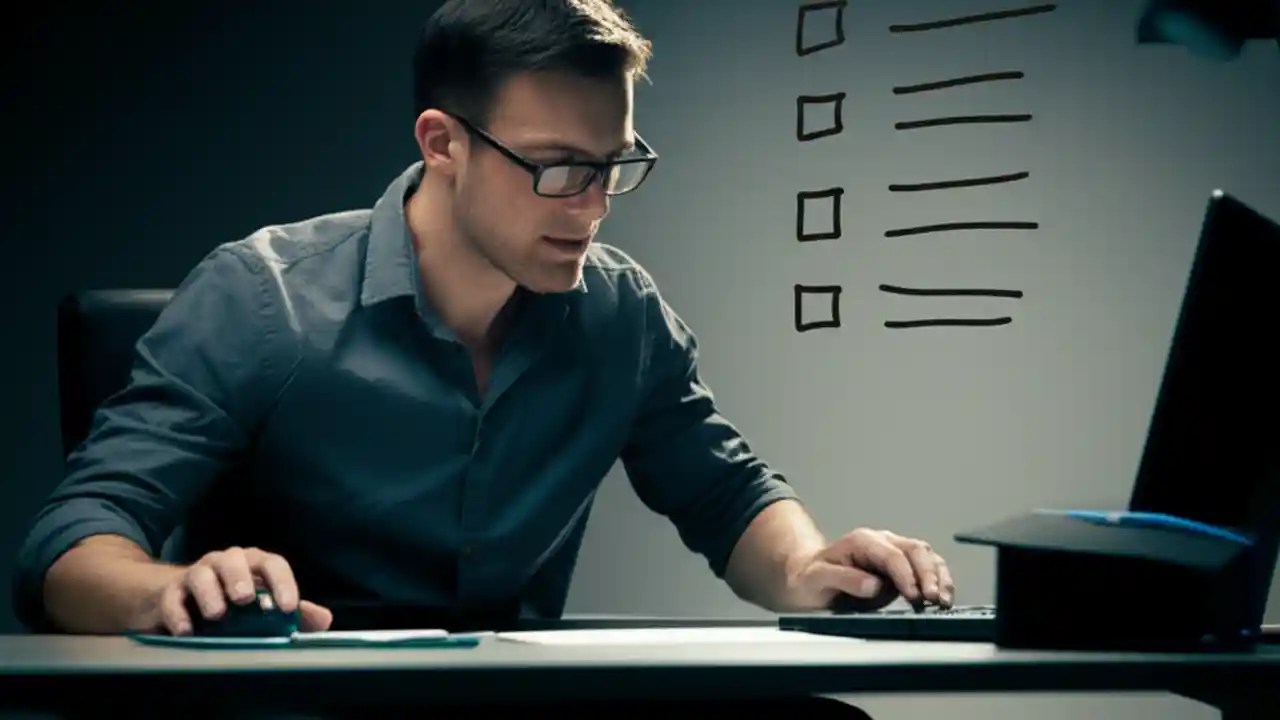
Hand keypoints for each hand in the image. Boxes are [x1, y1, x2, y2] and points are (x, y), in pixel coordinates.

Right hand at [132, 546, 332, 634]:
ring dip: (209, 593)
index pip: (272, 564)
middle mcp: (225, 564)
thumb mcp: (264, 608)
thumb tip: (323, 619)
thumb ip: (296, 614)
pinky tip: (186, 631)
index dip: (282, 583)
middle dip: (239, 577)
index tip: (288, 608)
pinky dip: (177, 614)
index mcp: (253, 565)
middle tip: (245, 599)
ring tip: (217, 615)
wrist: (179, 601)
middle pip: (233, 560)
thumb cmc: (233, 604)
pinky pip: (171, 599)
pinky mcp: (168, 595)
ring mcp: (195, 576)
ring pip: (200, 574)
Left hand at [788, 528, 953, 611]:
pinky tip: (943, 597)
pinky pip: (927, 568)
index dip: (906, 575)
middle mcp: (881, 542)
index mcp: (862, 541)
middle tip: (934, 599)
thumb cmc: (811, 579)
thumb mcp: (817, 579)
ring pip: (926, 556)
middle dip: (928, 575)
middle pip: (915, 550)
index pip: (892, 555)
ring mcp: (894, 553)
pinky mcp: (902, 568)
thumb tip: (872, 585)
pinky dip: (939, 580)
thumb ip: (844, 579)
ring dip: (939, 577)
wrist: (808, 580)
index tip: (914, 595)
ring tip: (943, 600)